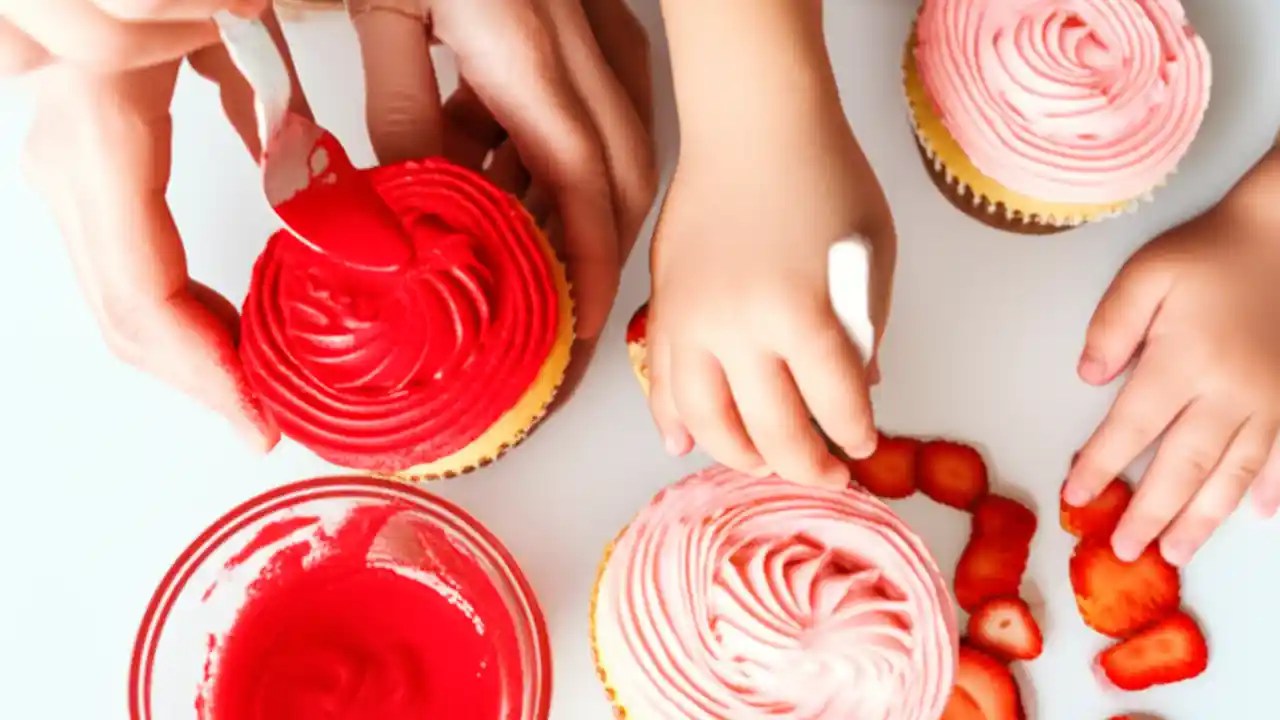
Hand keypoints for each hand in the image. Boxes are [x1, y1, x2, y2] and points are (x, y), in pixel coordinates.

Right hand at [9, 2, 292, 448]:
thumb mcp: (240, 4)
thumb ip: (281, 114)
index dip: (202, 373)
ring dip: (194, 328)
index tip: (262, 422)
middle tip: (268, 415)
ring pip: (118, 264)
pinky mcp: (99, 99)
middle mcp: (61, 116)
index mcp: (96, 101)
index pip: (138, 289)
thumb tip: (371, 246)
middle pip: (118, 295)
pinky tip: (242, 304)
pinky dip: (184, 272)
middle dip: (197, 370)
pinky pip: (129, 215)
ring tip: (262, 372)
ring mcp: (67, 111)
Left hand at [346, 0, 655, 350]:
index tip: (572, 335)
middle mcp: (586, 46)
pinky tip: (482, 174)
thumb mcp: (386, 6)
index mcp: (529, 46)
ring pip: (610, 158)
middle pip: (622, 188)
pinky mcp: (592, 22)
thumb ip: (400, 107)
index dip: (585, 270)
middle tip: (550, 333)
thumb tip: (407, 218)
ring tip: (493, 257)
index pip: (583, 185)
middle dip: (590, 267)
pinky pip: (590, 116)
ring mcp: (600, 32)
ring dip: (557, 215)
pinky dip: (544, 163)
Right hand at [646, 112, 894, 487]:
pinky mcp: (663, 309)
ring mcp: (691, 321)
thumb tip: (856, 390)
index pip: (836, 405)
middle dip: (807, 465)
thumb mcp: (872, 255)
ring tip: (765, 463)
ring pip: (707, 421)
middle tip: (828, 475)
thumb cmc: (823, 178)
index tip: (864, 446)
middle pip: (773, 430)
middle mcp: (739, 327)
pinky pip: (661, 383)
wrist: (751, 125)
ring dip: (741, 456)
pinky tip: (684, 445)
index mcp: (803, 313)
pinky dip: (673, 421)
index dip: (855, 436)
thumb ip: (863, 330)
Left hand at [1065, 148, 1279, 565]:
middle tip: (1125, 551)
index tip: (1077, 496)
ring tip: (1178, 554)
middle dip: (1150, 513)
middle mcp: (1228, 393)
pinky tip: (1260, 516)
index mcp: (1181, 362)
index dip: (1101, 465)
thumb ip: (1111, 326)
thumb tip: (1088, 378)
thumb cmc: (1209, 253)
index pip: (1131, 429)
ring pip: (1234, 475)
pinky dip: (1272, 488)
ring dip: (1203, 519)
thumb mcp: (1147, 273)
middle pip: (1182, 467)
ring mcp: (1270, 400)